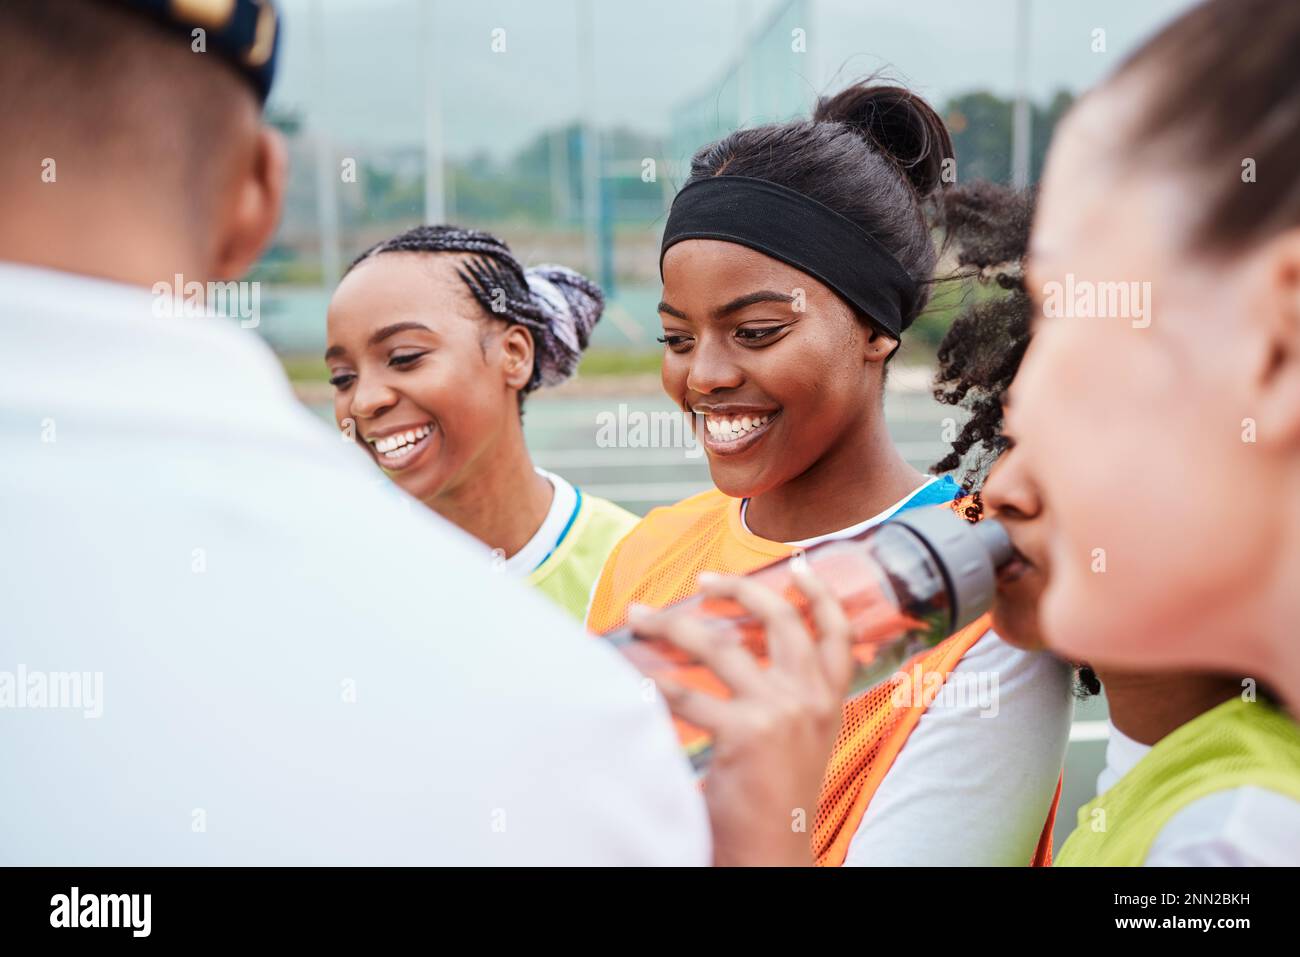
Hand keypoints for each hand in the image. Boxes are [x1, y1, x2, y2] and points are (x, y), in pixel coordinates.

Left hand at [627, 567, 853, 865]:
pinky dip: (650, 680)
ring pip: (719, 646)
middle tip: (702, 580)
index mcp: (828, 702)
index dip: (820, 594)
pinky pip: (685, 694)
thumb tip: (743, 656)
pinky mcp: (745, 733)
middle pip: (778, 621)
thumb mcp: (797, 742)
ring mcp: (779, 713)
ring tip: (641, 616)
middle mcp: (809, 700)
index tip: (799, 565)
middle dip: (738, 589)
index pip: (837, 634)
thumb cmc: (774, 802)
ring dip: (672, 625)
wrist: (774, 855)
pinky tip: (629, 673)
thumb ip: (783, 700)